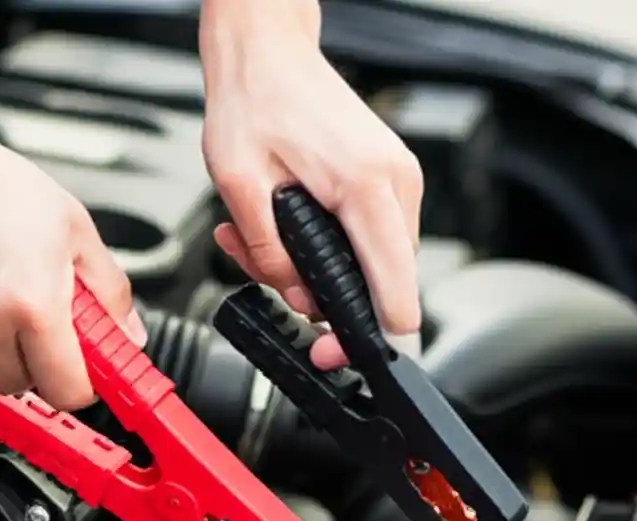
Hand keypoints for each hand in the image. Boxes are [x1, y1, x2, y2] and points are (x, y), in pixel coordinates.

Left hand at [200, 0, 423, 368]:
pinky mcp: (386, 177)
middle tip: (266, 272)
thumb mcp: (238, 186)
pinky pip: (365, 234)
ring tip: (258, 238)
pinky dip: (321, 242)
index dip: (365, 334)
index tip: (333, 352)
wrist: (266, 51)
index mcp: (367, 187)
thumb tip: (295, 296)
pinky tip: (280, 222)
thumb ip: (268, 252)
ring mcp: (397, 179)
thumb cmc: (253, 102)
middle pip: (381, 281)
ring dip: (313, 267)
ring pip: (370, 261)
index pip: (395, 287)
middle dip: (321, 295)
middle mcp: (396, 183)